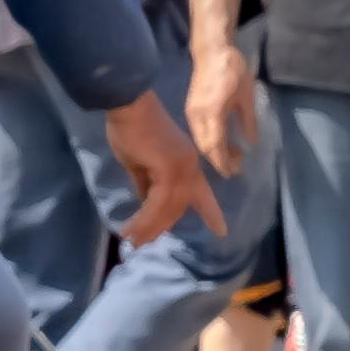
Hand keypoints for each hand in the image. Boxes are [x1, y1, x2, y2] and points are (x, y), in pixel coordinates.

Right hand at [99, 92, 214, 245]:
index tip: (221, 231)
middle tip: (143, 243)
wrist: (128, 106)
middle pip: (182, 205)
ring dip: (149, 227)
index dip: (210, 212)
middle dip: (163, 226)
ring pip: (169, 208)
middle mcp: (190, 167)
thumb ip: (146, 182)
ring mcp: (183, 168)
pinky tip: (131, 228)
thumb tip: (145, 202)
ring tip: (132, 240)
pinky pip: (158, 203)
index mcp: (187, 163)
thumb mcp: (139, 163)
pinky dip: (144, 218)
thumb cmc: (131, 128)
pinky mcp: (170, 170)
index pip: (202, 193)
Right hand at [185, 40, 262, 178]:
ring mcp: (191, 112)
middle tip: (236, 167)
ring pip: (200, 140)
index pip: (215, 146)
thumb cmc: (233, 71)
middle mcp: (197, 116)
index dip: (223, 162)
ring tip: (233, 154)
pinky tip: (222, 141)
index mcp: (212, 113)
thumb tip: (251, 143)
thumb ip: (249, 122)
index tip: (234, 172)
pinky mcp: (190, 108)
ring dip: (214, 151)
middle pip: (205, 147)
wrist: (212, 51)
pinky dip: (209, 141)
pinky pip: (198, 131)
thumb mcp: (247, 97)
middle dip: (219, 160)